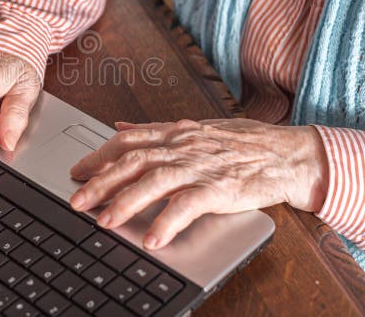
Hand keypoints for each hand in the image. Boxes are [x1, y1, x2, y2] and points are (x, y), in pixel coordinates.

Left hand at [68, 119, 327, 249]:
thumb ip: (155, 130)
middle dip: (100, 181)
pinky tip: (152, 238)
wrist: (288, 154)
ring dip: (126, 201)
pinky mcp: (221, 187)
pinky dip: (168, 221)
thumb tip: (120, 127)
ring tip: (105, 221)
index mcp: (175, 132)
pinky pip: (189, 204)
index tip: (77, 171)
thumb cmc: (242, 143)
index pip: (128, 140)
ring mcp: (201, 166)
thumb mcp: (195, 129)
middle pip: (133, 161)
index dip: (99, 155)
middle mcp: (183, 146)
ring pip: (155, 180)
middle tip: (76, 200)